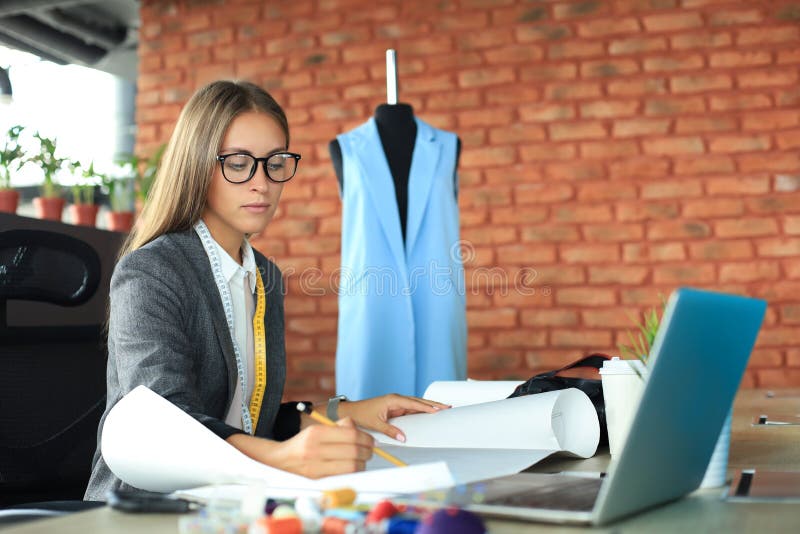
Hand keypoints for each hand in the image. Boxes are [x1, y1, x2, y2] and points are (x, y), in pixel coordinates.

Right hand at [227, 417, 374, 478]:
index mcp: (317, 433)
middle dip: (368, 451)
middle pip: (354, 451)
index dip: (366, 438)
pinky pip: (343, 475)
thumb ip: (340, 426)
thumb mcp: (319, 427)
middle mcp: (315, 449)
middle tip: (370, 450)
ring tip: (362, 459)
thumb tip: (359, 431)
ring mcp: (316, 466)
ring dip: (362, 463)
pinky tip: (353, 466)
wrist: (281, 459)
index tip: (370, 440)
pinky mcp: (317, 478)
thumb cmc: (305, 442)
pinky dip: (353, 471)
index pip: (352, 435)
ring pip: (352, 466)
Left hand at [337, 394, 449, 441]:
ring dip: (429, 406)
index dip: (426, 407)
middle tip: (447, 407)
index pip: (413, 403)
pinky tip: (430, 413)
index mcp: (393, 400)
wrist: (351, 411)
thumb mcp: (375, 424)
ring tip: (443, 409)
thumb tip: (403, 438)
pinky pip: (411, 409)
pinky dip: (421, 410)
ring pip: (416, 404)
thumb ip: (390, 431)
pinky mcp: (396, 408)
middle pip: (418, 402)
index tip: (438, 409)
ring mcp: (397, 403)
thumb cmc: (361, 415)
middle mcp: (397, 399)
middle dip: (433, 404)